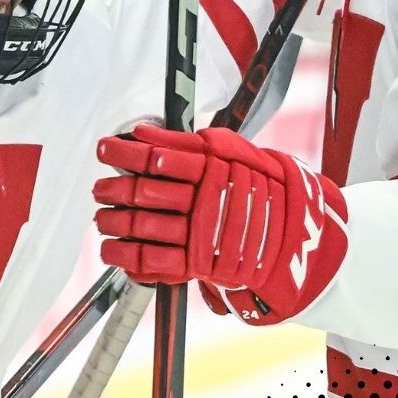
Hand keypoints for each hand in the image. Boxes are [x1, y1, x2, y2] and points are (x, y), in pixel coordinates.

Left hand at [92, 123, 348, 325]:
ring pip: (142, 227)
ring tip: (102, 218)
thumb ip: (191, 143)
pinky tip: (113, 250)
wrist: (298, 233)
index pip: (156, 157)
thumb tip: (144, 133)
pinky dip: (126, 257)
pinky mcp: (200, 263)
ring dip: (113, 222)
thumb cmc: (265, 187)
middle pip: (143, 192)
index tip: (104, 149)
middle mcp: (204, 198)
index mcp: (212, 166)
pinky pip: (154, 261)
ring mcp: (201, 233)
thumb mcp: (237, 151)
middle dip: (113, 189)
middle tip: (100, 188)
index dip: (124, 153)